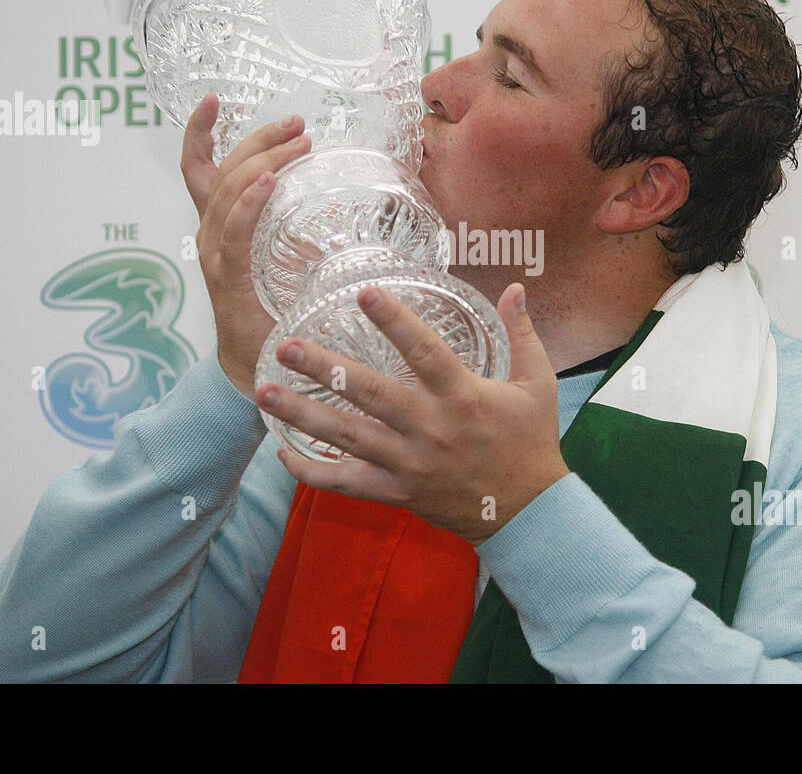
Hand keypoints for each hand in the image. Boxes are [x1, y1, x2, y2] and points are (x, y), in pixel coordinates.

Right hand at [180, 94, 311, 400]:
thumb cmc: (273, 314)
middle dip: (258, 140)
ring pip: (229, 193)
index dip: (200, 132)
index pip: (200, 169)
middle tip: (297, 124)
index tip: (213, 99)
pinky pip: (236, 232)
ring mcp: (215, 255)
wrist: (255, 368)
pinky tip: (269, 182)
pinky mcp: (228, 278)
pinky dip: (251, 203)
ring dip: (264, 161)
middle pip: (223, 171)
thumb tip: (344, 208)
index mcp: (220, 227)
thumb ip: (302, 235)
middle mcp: (210, 234)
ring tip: (296, 143)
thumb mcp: (287, 262)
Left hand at [255, 282, 569, 545]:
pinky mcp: (398, 493)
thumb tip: (516, 286)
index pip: (425, 352)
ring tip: (263, 391)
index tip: (363, 293)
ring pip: (347, 438)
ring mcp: (410, 465)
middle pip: (370, 395)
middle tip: (286, 345)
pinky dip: (312, 472)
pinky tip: (282, 452)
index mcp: (464, 398)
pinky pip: (346, 484)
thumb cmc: (531, 442)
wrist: (528, 514)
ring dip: (302, 414)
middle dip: (324, 369)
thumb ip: (522, 334)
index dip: (395, 322)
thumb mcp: (538, 384)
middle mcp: (431, 430)